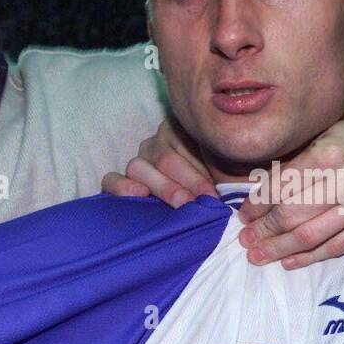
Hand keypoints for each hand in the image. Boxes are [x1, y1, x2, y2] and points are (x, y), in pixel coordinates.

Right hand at [101, 116, 217, 205]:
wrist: (181, 208)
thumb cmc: (210, 186)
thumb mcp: (217, 173)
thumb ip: (222, 174)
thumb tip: (233, 187)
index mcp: (179, 135)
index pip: (185, 147)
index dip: (199, 174)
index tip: (212, 194)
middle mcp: (155, 146)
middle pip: (165, 159)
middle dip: (186, 182)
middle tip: (200, 201)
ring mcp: (137, 163)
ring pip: (139, 168)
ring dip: (163, 187)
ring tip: (180, 202)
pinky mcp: (118, 182)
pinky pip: (110, 179)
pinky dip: (121, 186)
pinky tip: (139, 195)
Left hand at [237, 96, 343, 269]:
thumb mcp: (324, 135)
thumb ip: (296, 164)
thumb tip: (259, 194)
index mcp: (330, 153)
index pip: (282, 187)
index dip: (257, 205)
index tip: (243, 215)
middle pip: (293, 215)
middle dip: (264, 230)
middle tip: (245, 239)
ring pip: (312, 236)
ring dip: (280, 249)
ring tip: (258, 254)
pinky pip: (338, 246)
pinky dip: (310, 257)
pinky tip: (289, 261)